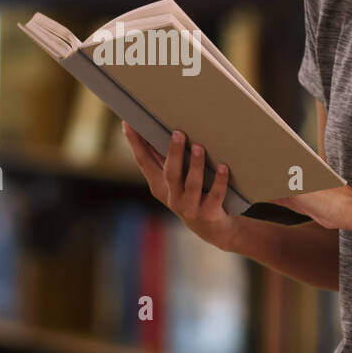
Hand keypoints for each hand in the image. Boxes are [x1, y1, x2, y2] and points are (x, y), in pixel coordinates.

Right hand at [121, 121, 241, 251]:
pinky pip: (215, 196)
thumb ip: (164, 159)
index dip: (135, 143)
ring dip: (195, 166)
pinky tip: (223, 167)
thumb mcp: (174, 180)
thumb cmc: (191, 194)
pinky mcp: (209, 213)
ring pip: (192, 185)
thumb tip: (155, 128)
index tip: (128, 124)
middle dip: (174, 153)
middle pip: (170, 174)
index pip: (143, 162)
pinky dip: (219, 181)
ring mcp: (190, 207)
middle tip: (178, 133)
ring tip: (199, 148)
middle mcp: (172, 197)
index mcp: (159, 186)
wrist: (211, 228)